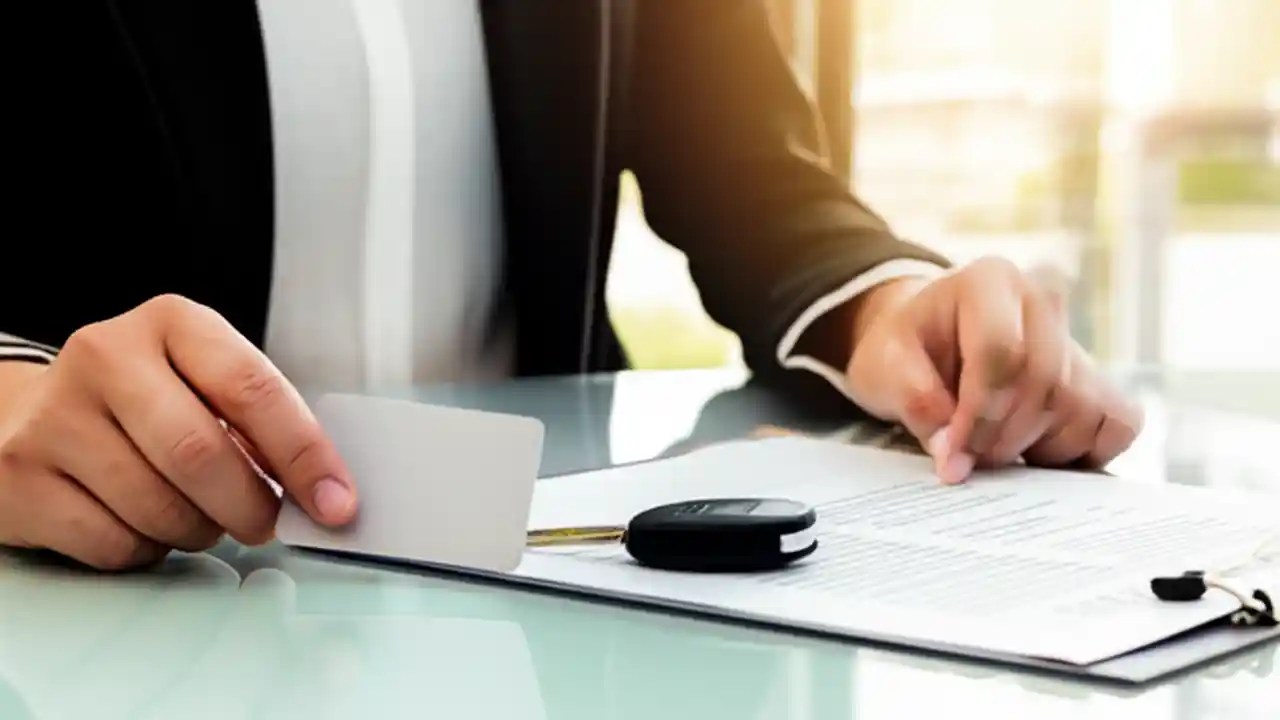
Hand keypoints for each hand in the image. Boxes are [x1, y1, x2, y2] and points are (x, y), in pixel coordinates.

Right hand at [0, 295, 356, 569]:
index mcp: (172, 324)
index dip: (304, 454)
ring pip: (158, 506)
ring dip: (199, 530)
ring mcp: (56, 416)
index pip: (253, 388)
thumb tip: (323, 490)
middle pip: (200, 453)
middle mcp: (107, 356)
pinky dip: (148, 549)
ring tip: (198, 516)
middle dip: (250, 505)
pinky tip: (142, 524)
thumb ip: (259, 423)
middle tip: (266, 523)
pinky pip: (114, 542)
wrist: (27, 412)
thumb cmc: (143, 402)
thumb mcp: (201, 382)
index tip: (336, 501)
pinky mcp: (22, 478)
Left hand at [844, 257, 1142, 483]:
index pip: (1003, 353)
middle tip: (966, 459)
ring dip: (1032, 448)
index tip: (953, 457)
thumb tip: (954, 454)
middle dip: (1001, 438)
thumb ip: (915, 403)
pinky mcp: (1100, 379)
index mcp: (990, 280)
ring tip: (990, 444)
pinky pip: (1115, 426)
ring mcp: (1078, 340)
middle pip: (1044, 385)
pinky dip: (1080, 452)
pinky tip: (1033, 448)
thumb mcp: (885, 367)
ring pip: (1079, 410)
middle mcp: (1045, 299)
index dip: (979, 415)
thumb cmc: (905, 352)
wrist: (928, 346)